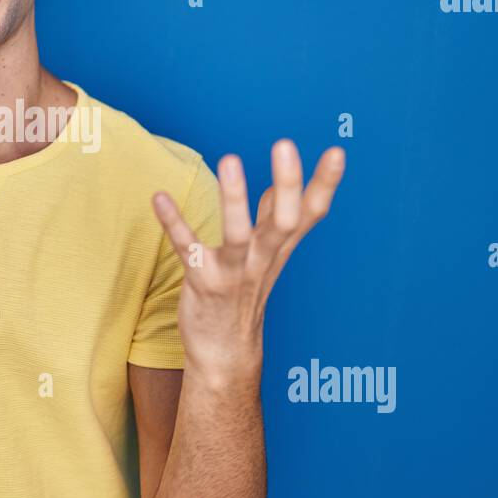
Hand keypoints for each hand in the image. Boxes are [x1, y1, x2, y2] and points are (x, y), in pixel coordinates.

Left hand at [152, 140, 344, 380]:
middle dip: (288, 183)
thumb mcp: (266, 255)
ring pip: (239, 234)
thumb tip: (278, 185)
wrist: (225, 353)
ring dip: (235, 198)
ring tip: (230, 159)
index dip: (325, 184)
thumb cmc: (244, 294)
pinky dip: (174, 223)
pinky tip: (159, 198)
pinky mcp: (203, 282)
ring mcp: (234, 272)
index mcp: (280, 247)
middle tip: (285, 144)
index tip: (338, 151)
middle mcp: (263, 258)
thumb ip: (271, 217)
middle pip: (283, 220)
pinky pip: (189, 249)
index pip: (311, 213)